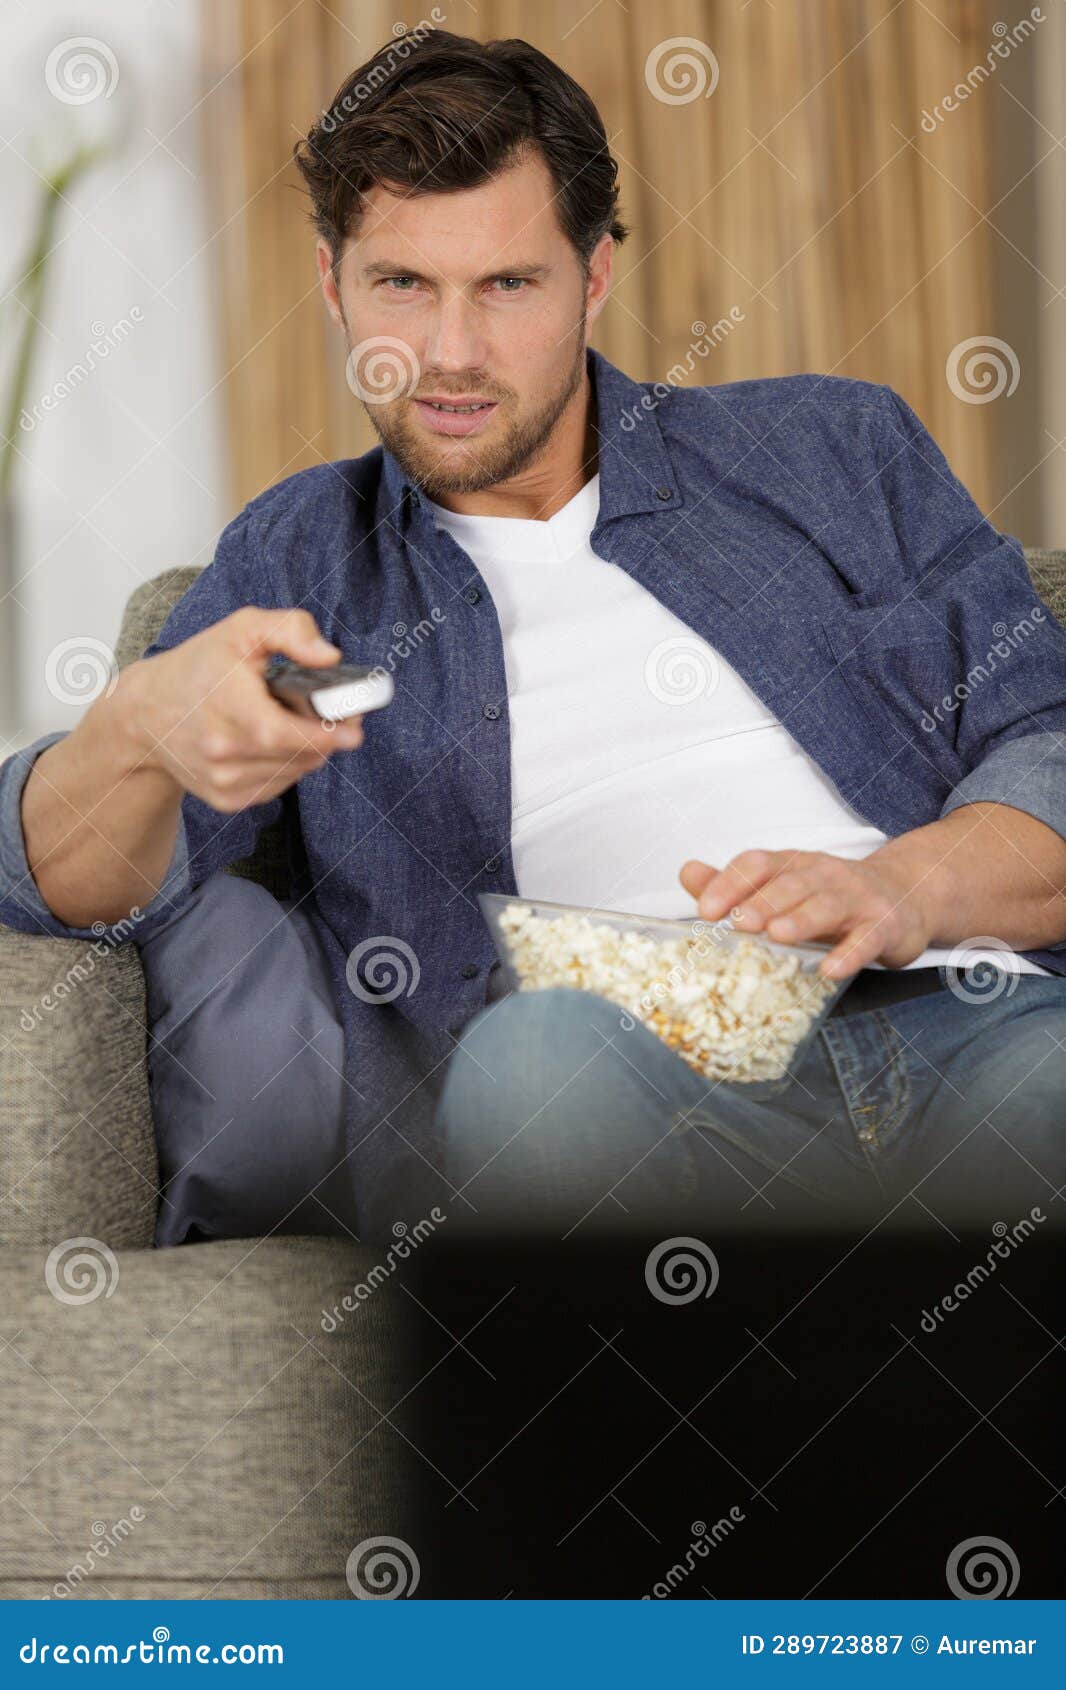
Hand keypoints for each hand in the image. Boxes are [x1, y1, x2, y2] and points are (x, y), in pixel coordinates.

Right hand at [122, 606, 365, 813]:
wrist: (146, 713)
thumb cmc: (200, 666)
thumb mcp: (243, 628)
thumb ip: (291, 630)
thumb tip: (330, 657)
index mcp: (228, 707)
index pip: (286, 734)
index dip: (326, 733)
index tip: (354, 726)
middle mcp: (223, 752)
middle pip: (301, 755)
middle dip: (326, 736)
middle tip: (336, 713)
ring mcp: (224, 780)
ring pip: (295, 772)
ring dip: (308, 751)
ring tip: (295, 722)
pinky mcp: (226, 799)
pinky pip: (278, 785)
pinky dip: (287, 766)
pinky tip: (274, 743)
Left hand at [678, 849, 933, 976]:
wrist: (905, 895)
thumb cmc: (832, 895)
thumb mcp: (784, 884)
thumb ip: (736, 883)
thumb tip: (688, 872)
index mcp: (794, 864)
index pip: (759, 863)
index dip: (732, 882)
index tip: (706, 909)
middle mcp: (824, 875)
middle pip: (791, 883)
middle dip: (764, 901)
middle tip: (739, 922)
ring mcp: (856, 899)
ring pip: (827, 905)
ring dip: (802, 919)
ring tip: (778, 936)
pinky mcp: (884, 925)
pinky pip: (867, 938)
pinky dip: (848, 953)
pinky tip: (829, 969)